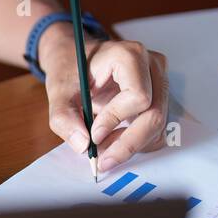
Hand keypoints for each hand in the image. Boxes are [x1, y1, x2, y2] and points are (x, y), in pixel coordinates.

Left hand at [40, 25, 169, 173]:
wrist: (77, 59)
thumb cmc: (70, 69)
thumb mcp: (58, 91)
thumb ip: (64, 117)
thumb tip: (83, 145)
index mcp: (129, 55)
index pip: (138, 96)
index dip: (116, 119)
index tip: (93, 135)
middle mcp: (152, 66)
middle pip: (153, 115)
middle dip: (128, 143)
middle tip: (102, 161)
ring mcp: (160, 82)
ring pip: (157, 125)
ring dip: (131, 145)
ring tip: (103, 150)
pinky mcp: (159, 97)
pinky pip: (157, 128)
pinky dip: (137, 142)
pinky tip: (114, 142)